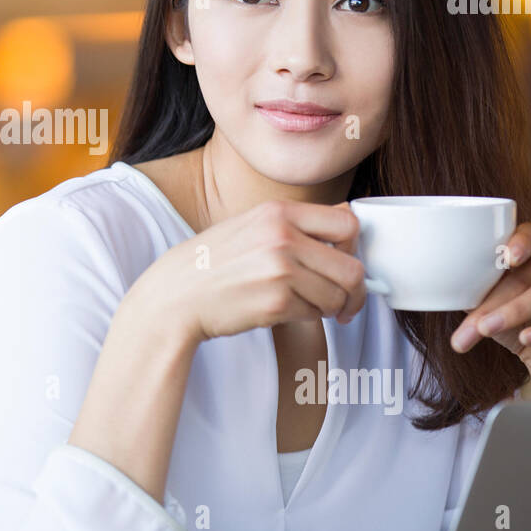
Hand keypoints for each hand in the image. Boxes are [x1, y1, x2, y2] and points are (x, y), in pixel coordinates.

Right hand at [124, 199, 367, 344]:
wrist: (175, 295)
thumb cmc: (213, 263)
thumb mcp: (251, 225)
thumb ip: (297, 222)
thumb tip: (346, 216)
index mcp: (278, 212)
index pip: (347, 224)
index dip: (354, 247)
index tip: (344, 260)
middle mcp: (282, 237)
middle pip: (352, 267)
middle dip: (354, 290)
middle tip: (345, 301)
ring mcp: (279, 270)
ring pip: (337, 296)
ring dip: (331, 308)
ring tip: (311, 307)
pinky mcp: (275, 303)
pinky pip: (314, 314)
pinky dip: (307, 318)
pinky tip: (286, 311)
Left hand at [448, 222, 530, 384]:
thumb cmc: (508, 319)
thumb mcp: (484, 304)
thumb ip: (468, 292)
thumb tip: (437, 288)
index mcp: (530, 250)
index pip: (530, 233)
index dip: (520, 241)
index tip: (504, 257)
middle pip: (529, 273)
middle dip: (495, 302)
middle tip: (473, 325)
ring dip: (516, 311)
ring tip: (487, 330)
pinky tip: (527, 338)